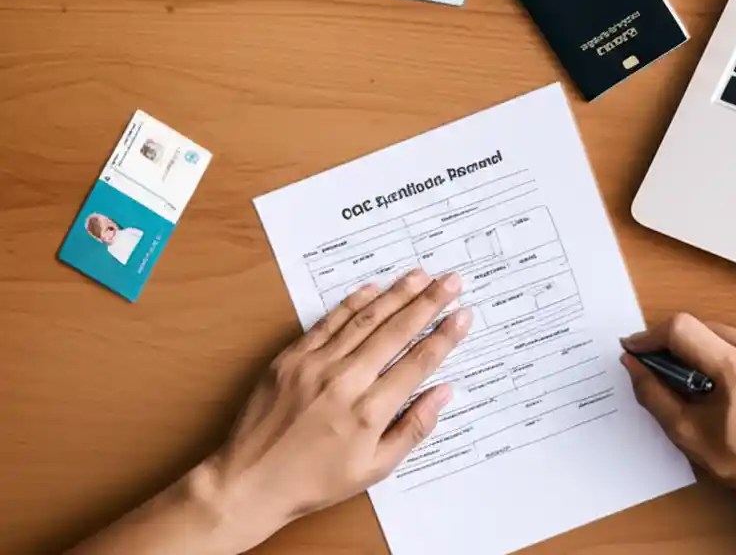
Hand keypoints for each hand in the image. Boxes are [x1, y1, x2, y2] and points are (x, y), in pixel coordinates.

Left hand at [196, 269, 470, 550]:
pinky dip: (352, 303)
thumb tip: (442, 392)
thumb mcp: (374, 469)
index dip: (444, 336)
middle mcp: (345, 382)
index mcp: (369, 412)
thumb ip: (412, 428)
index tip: (463, 314)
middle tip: (451, 281)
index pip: (418, 362)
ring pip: (365, 320)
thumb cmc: (313, 482)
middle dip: (428, 302)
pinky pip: (328, 323)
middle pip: (396, 332)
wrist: (249, 482)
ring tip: (420, 275)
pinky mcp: (290, 358)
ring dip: (396, 294)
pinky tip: (373, 288)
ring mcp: (315, 365)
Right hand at [622, 313, 735, 554]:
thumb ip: (654, 394)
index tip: (631, 350)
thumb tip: (633, 364)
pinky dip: (714, 352)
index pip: (682, 329)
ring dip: (693, 348)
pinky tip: (709, 381)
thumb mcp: (689, 433)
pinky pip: (735, 341)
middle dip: (671, 344)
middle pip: (699, 326)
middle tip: (652, 371)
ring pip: (716, 332)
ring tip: (682, 382)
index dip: (650, 337)